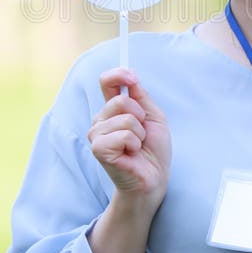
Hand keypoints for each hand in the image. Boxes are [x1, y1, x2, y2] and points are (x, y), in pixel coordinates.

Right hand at [89, 68, 171, 209]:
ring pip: (125, 118)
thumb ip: (140, 96)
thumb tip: (130, 74)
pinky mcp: (98, 149)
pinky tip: (131, 154)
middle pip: (121, 100)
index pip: (107, 81)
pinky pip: (123, 134)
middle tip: (141, 134)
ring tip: (137, 146)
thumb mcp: (152, 116)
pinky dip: (134, 143)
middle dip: (140, 116)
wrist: (154, 177)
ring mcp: (96, 135)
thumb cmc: (153, 149)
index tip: (132, 79)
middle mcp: (100, 120)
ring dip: (139, 134)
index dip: (119, 75)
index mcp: (112, 109)